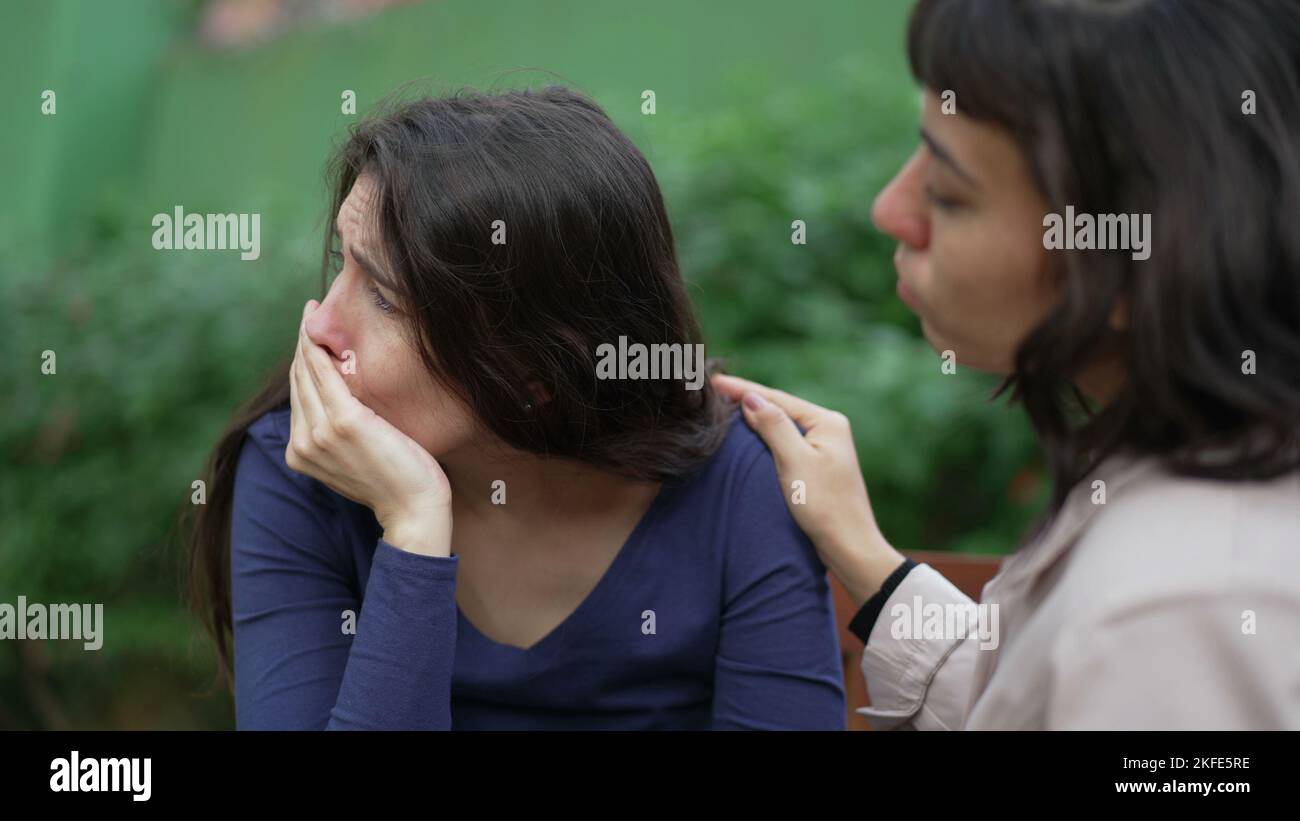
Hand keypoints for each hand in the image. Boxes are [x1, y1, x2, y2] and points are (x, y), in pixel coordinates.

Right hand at [287, 300, 452, 556]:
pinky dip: (320, 348)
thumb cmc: (396, 482)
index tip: (308, 334)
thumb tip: (343, 407)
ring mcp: (320, 433)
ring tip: (314, 312)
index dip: (301, 363)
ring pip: (307, 372)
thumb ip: (340, 435)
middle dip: (302, 344)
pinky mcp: (344, 422)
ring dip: (308, 338)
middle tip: (311, 312)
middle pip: (299, 380)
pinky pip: (325, 374)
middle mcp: (303, 443)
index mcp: (300, 454)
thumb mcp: (357, 457)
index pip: (298, 397)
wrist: (414, 509)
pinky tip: (321, 329)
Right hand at [712, 373, 905, 604]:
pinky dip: (763, 437)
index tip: (713, 380)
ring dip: (754, 417)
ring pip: (780, 426)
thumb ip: (773, 427)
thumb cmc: (825, 506)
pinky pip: (783, 443)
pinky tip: (747, 435)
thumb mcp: (795, 462)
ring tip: (724, 406)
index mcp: (827, 422)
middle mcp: (828, 429)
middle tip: (713, 388)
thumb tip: (750, 398)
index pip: (777, 399)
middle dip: (747, 399)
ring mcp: (823, 448)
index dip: (743, 389)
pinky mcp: (817, 466)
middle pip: (779, 408)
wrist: (850, 547)